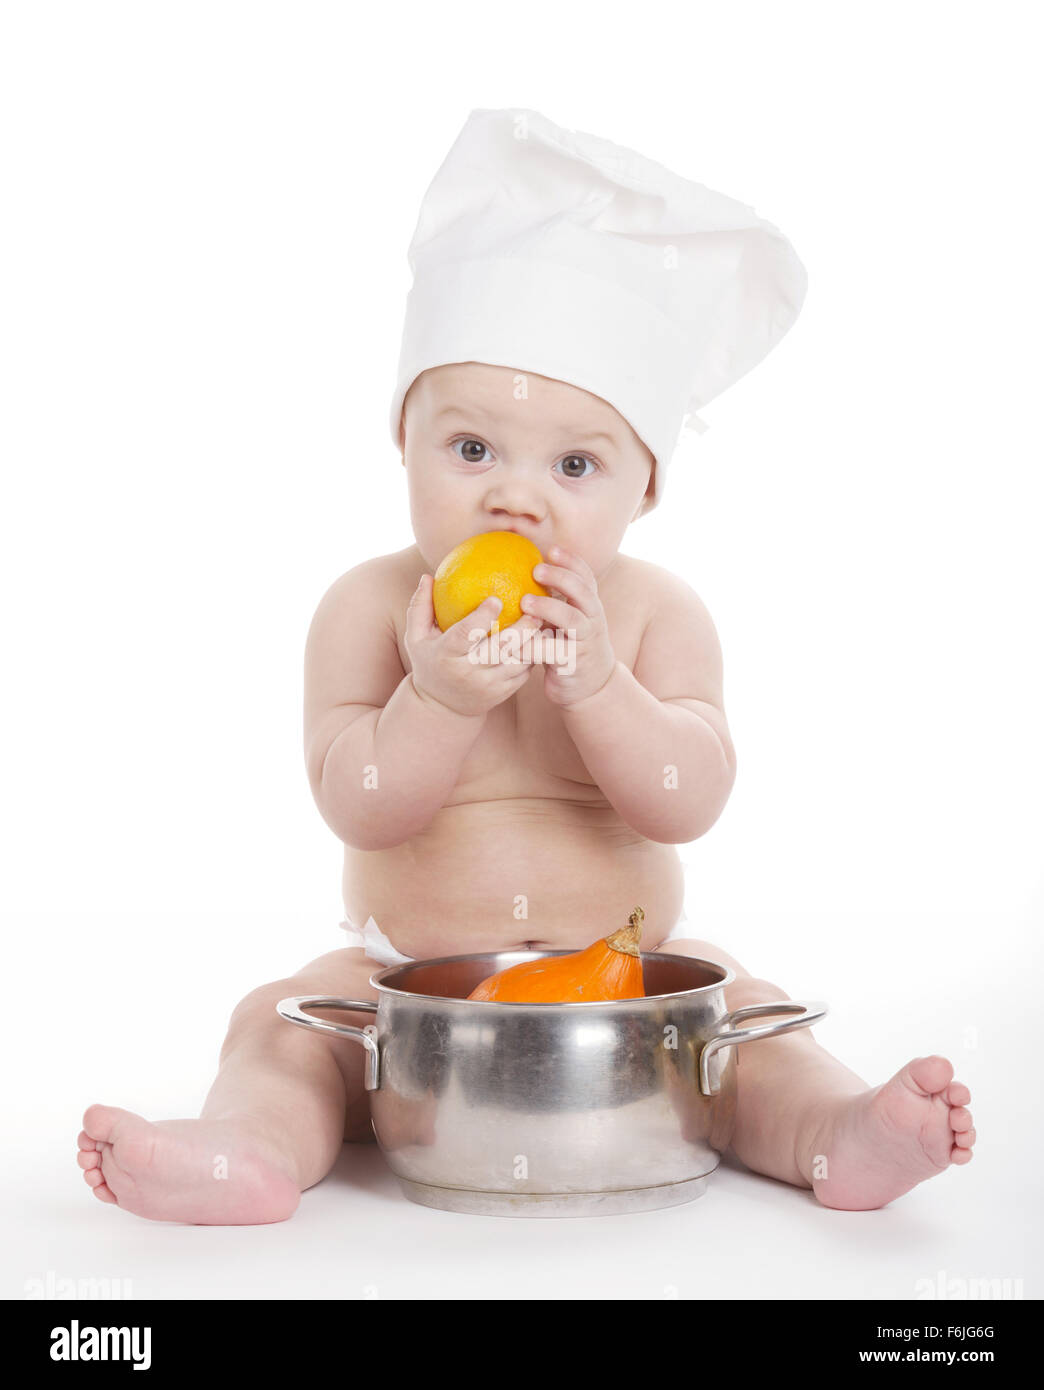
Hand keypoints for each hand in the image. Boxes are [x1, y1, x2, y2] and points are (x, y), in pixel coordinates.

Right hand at [404, 574, 542, 717]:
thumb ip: (420, 607)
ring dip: (533, 641)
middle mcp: (468, 672)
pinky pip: (524, 673)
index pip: (465, 635)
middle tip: (535, 608)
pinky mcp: (503, 694)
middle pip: (500, 649)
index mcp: (446, 655)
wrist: (442, 707)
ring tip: (545, 620)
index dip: (481, 618)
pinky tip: (543, 636)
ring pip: (518, 662)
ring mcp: (488, 686)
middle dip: (521, 628)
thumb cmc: (429, 662)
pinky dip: (535, 654)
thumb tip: (427, 575)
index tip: (496, 598)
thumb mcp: (416, 637)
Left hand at [520, 546, 616, 706]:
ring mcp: (585, 641)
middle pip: (583, 592)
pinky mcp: (574, 663)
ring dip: (548, 608)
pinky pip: (554, 651)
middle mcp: (592, 620)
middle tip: (536, 569)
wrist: (591, 686)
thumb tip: (519, 572)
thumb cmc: (569, 646)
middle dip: (561, 577)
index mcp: (589, 606)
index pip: (586, 577)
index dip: (571, 561)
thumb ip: (554, 600)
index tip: (550, 549)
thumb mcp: (567, 621)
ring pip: (571, 620)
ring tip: (525, 602)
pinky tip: (515, 641)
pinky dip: (534, 645)